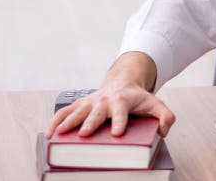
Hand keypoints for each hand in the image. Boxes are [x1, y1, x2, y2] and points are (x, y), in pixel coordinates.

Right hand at [45, 52, 175, 138]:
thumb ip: (165, 116)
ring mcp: (90, 102)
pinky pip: (65, 112)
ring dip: (68, 122)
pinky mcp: (80, 104)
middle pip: (97, 113)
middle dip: (90, 123)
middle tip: (84, 134)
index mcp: (122, 101)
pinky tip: (49, 133)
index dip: (120, 122)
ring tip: (59, 134)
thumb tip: (164, 131)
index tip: (117, 133)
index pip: (122, 113)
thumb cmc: (137, 98)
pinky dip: (56, 121)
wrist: (122, 81)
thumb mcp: (155, 104)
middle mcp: (104, 101)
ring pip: (77, 111)